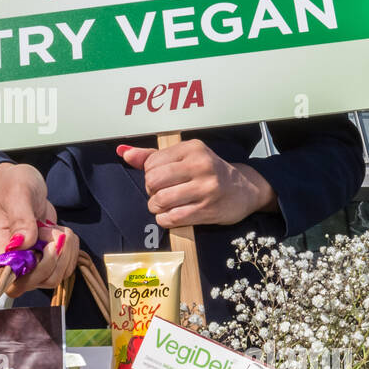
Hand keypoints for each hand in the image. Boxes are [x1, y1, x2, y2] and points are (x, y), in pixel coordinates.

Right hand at [0, 162, 79, 294]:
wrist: (22, 183)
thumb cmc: (12, 185)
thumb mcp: (18, 194)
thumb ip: (21, 219)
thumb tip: (24, 243)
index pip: (13, 278)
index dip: (35, 269)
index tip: (46, 243)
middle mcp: (10, 261)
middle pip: (35, 282)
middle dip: (54, 258)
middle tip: (56, 233)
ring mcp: (28, 262)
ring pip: (52, 277)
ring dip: (65, 254)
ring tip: (59, 231)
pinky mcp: (43, 258)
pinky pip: (62, 268)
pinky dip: (70, 252)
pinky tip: (64, 234)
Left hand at [117, 139, 278, 227]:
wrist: (245, 190)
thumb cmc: (209, 172)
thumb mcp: (185, 158)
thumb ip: (152, 156)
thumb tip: (123, 152)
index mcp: (192, 148)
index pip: (151, 163)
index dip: (149, 174)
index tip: (160, 179)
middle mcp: (200, 165)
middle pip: (153, 181)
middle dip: (151, 191)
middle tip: (160, 193)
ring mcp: (205, 188)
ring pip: (160, 200)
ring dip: (156, 207)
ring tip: (164, 206)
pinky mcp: (207, 209)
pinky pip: (172, 218)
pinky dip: (165, 219)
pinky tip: (171, 216)